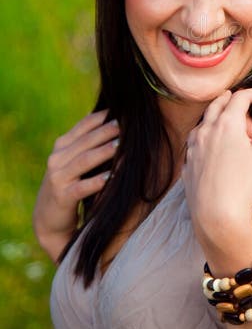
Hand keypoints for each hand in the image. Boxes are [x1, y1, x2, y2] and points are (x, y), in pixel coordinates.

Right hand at [33, 111, 118, 261]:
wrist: (48, 218)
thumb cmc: (68, 184)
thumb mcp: (73, 160)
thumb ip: (87, 142)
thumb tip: (113, 119)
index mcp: (62, 146)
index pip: (83, 125)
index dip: (102, 117)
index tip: (121, 110)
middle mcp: (57, 159)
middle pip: (85, 141)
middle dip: (106, 131)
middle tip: (126, 124)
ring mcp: (58, 178)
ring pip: (84, 161)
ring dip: (103, 152)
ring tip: (120, 145)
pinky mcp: (62, 197)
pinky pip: (82, 187)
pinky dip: (96, 181)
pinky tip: (110, 177)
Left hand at [182, 87, 251, 259]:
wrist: (217, 216)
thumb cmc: (246, 185)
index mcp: (227, 124)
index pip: (240, 98)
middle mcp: (207, 131)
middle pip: (217, 105)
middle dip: (230, 98)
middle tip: (239, 96)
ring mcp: (194, 148)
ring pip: (203, 121)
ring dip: (214, 113)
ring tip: (222, 112)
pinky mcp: (189, 165)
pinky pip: (195, 140)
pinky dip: (204, 132)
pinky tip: (208, 140)